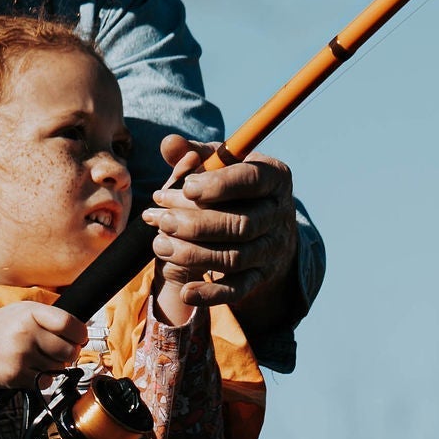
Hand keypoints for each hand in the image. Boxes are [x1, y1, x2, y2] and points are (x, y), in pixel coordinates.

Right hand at [0, 302, 86, 409]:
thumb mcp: (17, 313)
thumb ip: (46, 318)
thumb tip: (79, 331)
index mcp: (29, 311)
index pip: (69, 323)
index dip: (79, 334)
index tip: (79, 338)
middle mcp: (26, 330)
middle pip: (68, 350)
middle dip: (66, 355)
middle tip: (55, 354)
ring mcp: (21, 353)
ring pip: (58, 368)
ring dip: (51, 368)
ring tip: (32, 360)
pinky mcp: (16, 373)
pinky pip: (44, 382)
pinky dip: (39, 380)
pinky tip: (24, 370)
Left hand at [149, 138, 299, 327]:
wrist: (264, 227)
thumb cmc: (233, 185)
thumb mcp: (218, 163)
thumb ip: (192, 152)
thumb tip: (169, 144)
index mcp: (274, 177)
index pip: (251, 180)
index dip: (219, 186)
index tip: (186, 188)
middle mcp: (279, 214)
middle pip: (240, 224)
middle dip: (194, 223)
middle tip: (159, 218)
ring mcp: (272, 248)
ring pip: (234, 257)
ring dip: (192, 253)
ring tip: (158, 243)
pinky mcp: (261, 276)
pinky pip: (238, 289)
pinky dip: (212, 294)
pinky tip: (186, 291)